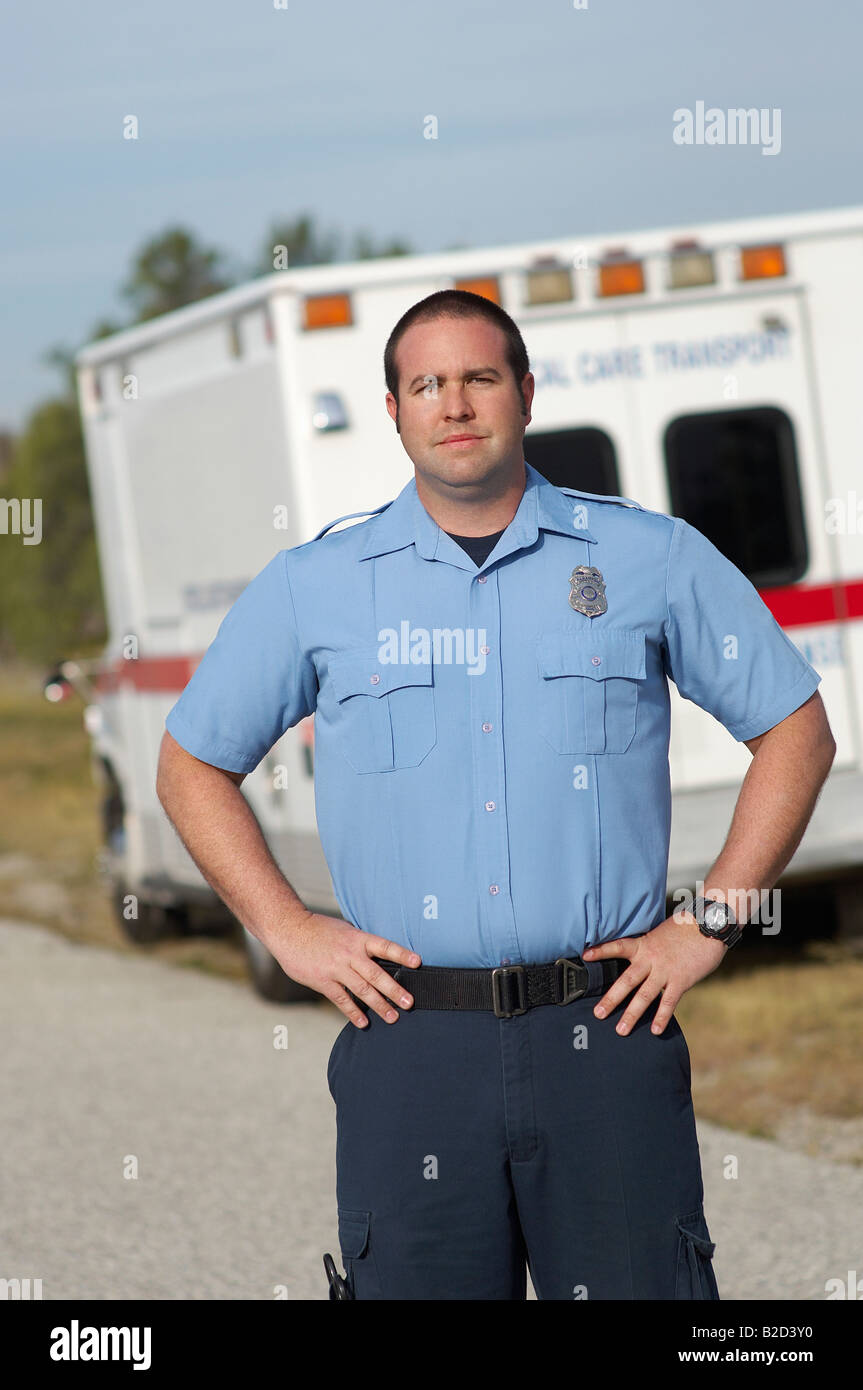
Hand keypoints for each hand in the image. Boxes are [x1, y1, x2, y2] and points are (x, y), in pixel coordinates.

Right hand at [270, 911, 420, 1027]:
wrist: (289, 929)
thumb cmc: (319, 929)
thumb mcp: (344, 930)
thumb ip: (360, 944)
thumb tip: (379, 957)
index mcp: (358, 939)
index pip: (385, 947)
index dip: (402, 955)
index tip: (418, 963)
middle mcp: (350, 954)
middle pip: (377, 974)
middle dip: (395, 990)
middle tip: (410, 1003)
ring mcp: (336, 968)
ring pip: (362, 990)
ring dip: (379, 1005)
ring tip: (393, 1017)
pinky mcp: (323, 981)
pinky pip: (342, 999)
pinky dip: (353, 1012)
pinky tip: (363, 1022)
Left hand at [581, 914, 727, 1035]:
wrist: (709, 925)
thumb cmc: (686, 929)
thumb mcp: (661, 933)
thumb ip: (649, 947)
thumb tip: (641, 959)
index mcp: (644, 944)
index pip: (618, 946)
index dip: (601, 950)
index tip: (584, 955)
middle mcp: (651, 958)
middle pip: (627, 980)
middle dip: (611, 998)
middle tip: (598, 1014)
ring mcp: (665, 971)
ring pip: (644, 995)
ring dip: (632, 1014)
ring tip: (621, 1030)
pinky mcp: (681, 980)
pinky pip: (669, 1002)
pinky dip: (662, 1017)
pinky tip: (655, 1030)